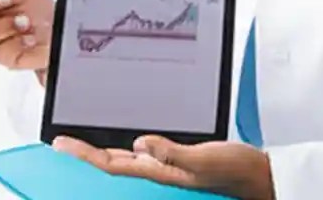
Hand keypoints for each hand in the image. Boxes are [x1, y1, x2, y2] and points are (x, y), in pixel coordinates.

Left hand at [52, 135, 274, 199]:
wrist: (263, 179)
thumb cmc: (238, 172)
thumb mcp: (206, 159)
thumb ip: (173, 153)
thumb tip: (140, 143)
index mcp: (161, 172)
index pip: (112, 163)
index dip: (84, 154)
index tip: (60, 143)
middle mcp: (160, 171)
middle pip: (112, 162)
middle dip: (85, 152)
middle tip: (60, 141)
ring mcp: (169, 169)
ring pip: (126, 160)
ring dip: (102, 150)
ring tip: (81, 142)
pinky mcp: (180, 163)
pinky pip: (145, 155)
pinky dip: (127, 147)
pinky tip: (126, 142)